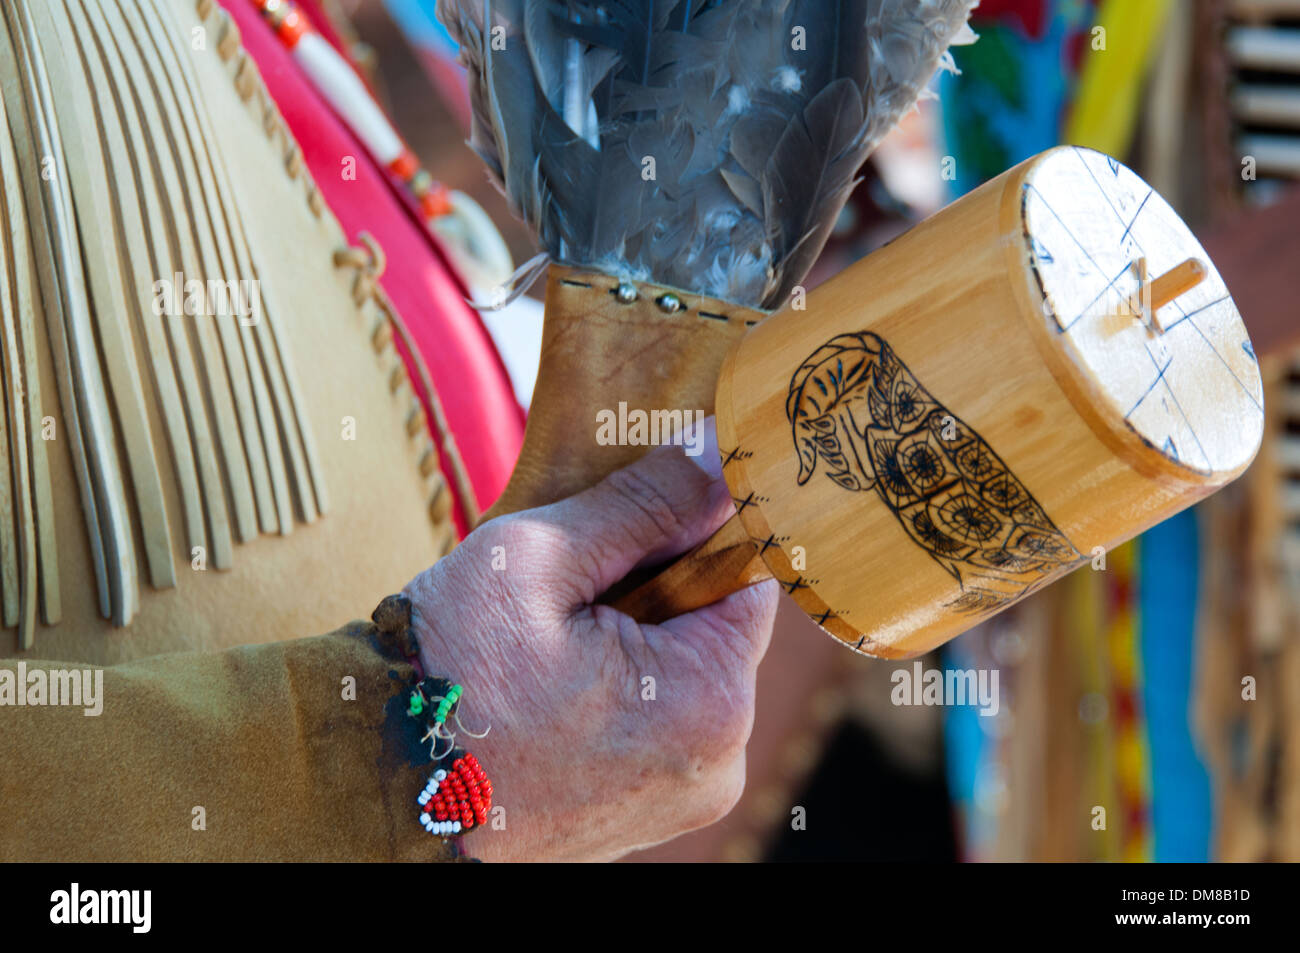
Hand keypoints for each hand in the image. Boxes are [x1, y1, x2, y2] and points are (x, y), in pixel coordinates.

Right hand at [403, 421, 778, 860]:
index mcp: (709, 703)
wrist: (368, 783)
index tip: (634, 522)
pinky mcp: (636, 818)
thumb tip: (719, 452)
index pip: (746, 580)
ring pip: (677, 679)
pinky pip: (648, 727)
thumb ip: (645, 504)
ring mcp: (675, 801)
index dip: (692, 537)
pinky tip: (546, 688)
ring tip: (546, 644)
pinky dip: (611, 696)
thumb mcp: (540, 559)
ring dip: (628, 645)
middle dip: (652, 594)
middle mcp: (714, 767)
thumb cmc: (445, 672)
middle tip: (567, 590)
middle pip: (711, 632)